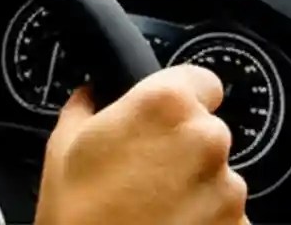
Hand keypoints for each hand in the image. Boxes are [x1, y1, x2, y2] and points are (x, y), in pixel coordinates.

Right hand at [35, 65, 248, 224]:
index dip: (183, 98)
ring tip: (153, 208)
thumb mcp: (63, 147)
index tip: (164, 119)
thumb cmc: (77, 218)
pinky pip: (225, 213)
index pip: (202, 81)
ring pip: (217, 174)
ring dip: (194, 186)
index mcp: (166, 104)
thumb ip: (87, 106)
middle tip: (145, 173)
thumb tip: (91, 95)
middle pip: (208, 130)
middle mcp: (207, 139)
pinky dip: (205, 219)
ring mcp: (228, 187)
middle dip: (182, 147)